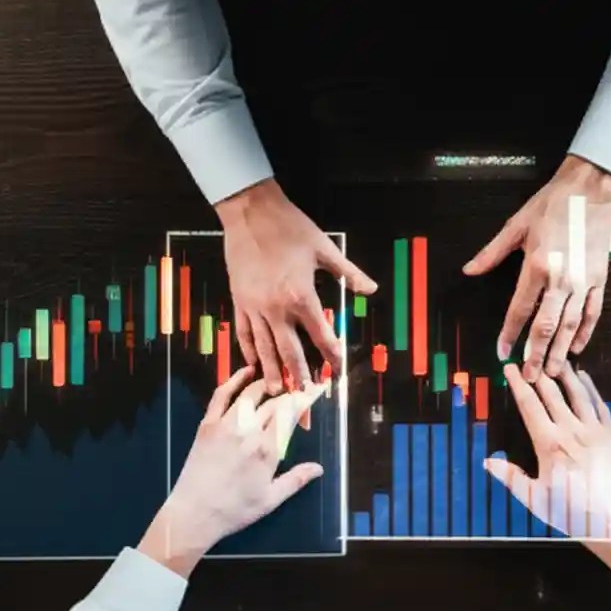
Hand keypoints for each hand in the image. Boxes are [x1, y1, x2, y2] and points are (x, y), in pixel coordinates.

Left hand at [137, 365, 326, 576]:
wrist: (194, 513)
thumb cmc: (235, 510)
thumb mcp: (271, 499)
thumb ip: (296, 480)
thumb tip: (319, 468)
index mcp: (268, 450)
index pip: (289, 414)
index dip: (302, 400)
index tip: (311, 392)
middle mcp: (249, 431)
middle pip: (274, 403)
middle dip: (288, 394)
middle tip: (296, 389)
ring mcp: (226, 425)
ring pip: (251, 394)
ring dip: (266, 385)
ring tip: (276, 382)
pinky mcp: (208, 424)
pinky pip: (222, 395)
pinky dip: (234, 380)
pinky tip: (246, 371)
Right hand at [216, 179, 377, 392]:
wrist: (250, 212)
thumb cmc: (290, 227)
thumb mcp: (325, 248)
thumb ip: (348, 273)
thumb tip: (370, 290)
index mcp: (302, 296)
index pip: (321, 336)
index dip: (331, 356)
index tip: (337, 372)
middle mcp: (277, 308)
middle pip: (290, 351)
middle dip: (300, 377)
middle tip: (304, 398)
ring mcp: (255, 307)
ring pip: (264, 348)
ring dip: (273, 372)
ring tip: (278, 392)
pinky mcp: (239, 301)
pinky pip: (244, 332)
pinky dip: (249, 351)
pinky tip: (253, 364)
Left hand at [463, 155, 610, 380]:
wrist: (590, 190)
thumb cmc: (551, 205)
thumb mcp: (516, 226)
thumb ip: (491, 253)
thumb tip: (469, 270)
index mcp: (537, 266)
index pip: (520, 310)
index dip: (510, 333)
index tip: (502, 352)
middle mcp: (561, 279)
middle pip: (547, 326)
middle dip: (537, 354)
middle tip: (531, 376)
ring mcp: (583, 281)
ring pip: (571, 325)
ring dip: (561, 351)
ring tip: (553, 372)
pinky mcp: (599, 279)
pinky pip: (592, 313)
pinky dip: (585, 333)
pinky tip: (577, 348)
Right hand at [485, 363, 610, 586]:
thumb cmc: (571, 514)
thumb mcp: (535, 499)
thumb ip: (511, 477)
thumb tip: (487, 461)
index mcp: (549, 444)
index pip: (529, 405)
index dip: (518, 384)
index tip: (510, 369)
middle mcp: (572, 430)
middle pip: (552, 393)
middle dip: (538, 372)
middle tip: (529, 356)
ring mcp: (594, 431)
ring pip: (577, 393)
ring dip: (565, 374)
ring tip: (557, 358)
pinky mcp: (610, 436)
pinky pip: (599, 405)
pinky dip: (591, 388)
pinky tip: (585, 378)